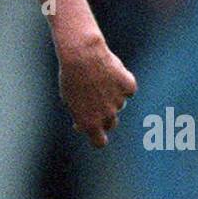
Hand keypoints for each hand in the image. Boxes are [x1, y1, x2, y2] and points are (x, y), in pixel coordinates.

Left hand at [57, 32, 137, 148]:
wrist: (81, 56)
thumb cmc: (71, 78)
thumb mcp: (69, 100)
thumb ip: (81, 114)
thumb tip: (85, 123)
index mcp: (89, 123)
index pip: (100, 142)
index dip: (97, 137)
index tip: (93, 130)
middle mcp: (106, 116)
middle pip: (111, 124)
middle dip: (104, 117)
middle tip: (94, 101)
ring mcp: (119, 102)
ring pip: (118, 104)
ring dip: (111, 96)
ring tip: (98, 80)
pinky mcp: (128, 86)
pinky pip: (127, 89)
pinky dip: (122, 83)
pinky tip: (112, 73)